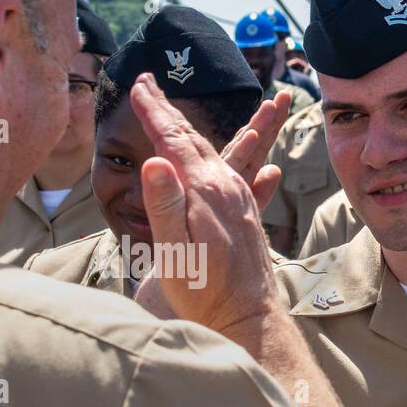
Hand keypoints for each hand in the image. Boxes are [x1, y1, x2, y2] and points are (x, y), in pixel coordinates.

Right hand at [130, 72, 283, 335]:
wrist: (248, 322)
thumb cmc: (203, 294)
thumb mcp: (173, 252)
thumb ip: (165, 205)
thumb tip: (155, 160)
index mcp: (205, 191)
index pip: (173, 140)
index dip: (154, 112)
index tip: (137, 86)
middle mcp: (228, 188)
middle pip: (196, 138)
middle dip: (171, 110)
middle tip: (149, 84)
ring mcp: (242, 202)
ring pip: (231, 151)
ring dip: (232, 125)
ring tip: (258, 104)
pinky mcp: (248, 218)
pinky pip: (252, 179)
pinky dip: (257, 163)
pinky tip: (268, 163)